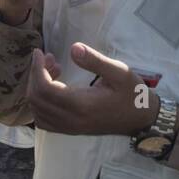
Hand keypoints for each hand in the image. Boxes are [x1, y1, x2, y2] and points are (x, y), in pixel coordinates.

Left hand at [26, 43, 158, 135]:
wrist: (142, 119)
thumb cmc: (133, 94)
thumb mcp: (119, 72)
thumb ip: (95, 61)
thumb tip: (73, 48)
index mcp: (81, 105)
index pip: (45, 89)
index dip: (37, 69)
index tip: (40, 52)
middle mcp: (71, 120)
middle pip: (36, 99)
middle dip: (36, 76)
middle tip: (49, 58)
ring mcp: (70, 128)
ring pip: (37, 111)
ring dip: (37, 88)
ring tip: (54, 70)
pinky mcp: (71, 130)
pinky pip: (44, 121)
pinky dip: (40, 104)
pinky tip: (53, 88)